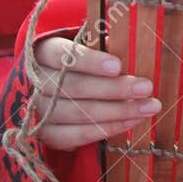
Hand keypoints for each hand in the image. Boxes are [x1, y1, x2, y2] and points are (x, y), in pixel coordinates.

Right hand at [30, 36, 159, 150]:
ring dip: (117, 112)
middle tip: (146, 88)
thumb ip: (102, 46)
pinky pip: (76, 136)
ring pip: (76, 114)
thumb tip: (129, 46)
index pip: (61, 55)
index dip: (89, 61)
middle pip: (73, 87)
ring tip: (148, 107)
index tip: (118, 65)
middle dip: (113, 89)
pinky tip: (131, 121)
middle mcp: (34, 84)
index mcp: (41, 54)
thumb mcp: (86, 46)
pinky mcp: (46, 135)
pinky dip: (106, 129)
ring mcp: (37, 112)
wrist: (57, 89)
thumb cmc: (80, 62)